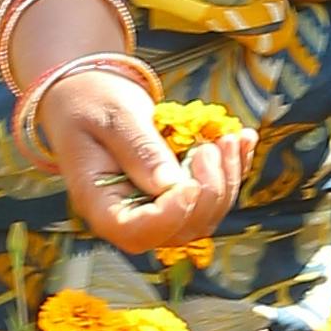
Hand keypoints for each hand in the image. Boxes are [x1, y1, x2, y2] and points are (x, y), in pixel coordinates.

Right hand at [34, 70, 257, 259]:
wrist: (88, 98)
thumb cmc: (91, 104)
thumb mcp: (113, 118)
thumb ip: (139, 149)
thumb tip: (171, 184)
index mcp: (101, 202)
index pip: (135, 232)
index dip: (170, 216)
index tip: (190, 182)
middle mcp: (130, 214)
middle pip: (179, 230)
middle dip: (208, 192)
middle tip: (211, 147)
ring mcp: (156, 207)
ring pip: (203, 217)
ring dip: (226, 180)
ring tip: (226, 138)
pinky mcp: (177, 193)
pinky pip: (213, 195)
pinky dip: (234, 169)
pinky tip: (242, 139)